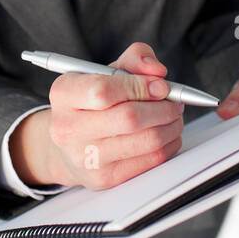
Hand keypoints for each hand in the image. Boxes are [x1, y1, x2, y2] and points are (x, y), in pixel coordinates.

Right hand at [11, 41, 183, 190]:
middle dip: (163, 108)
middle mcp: (67, 127)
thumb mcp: (108, 71)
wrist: (71, 144)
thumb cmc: (93, 103)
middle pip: (129, 118)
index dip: (140, 87)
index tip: (161, 85)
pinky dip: (168, 145)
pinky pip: (150, 161)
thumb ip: (136, 59)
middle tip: (175, 102)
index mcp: (64, 93)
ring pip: (146, 141)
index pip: (104, 91)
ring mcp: (85, 157)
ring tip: (173, 116)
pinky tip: (166, 134)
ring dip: (171, 126)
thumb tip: (157, 71)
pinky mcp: (104, 178)